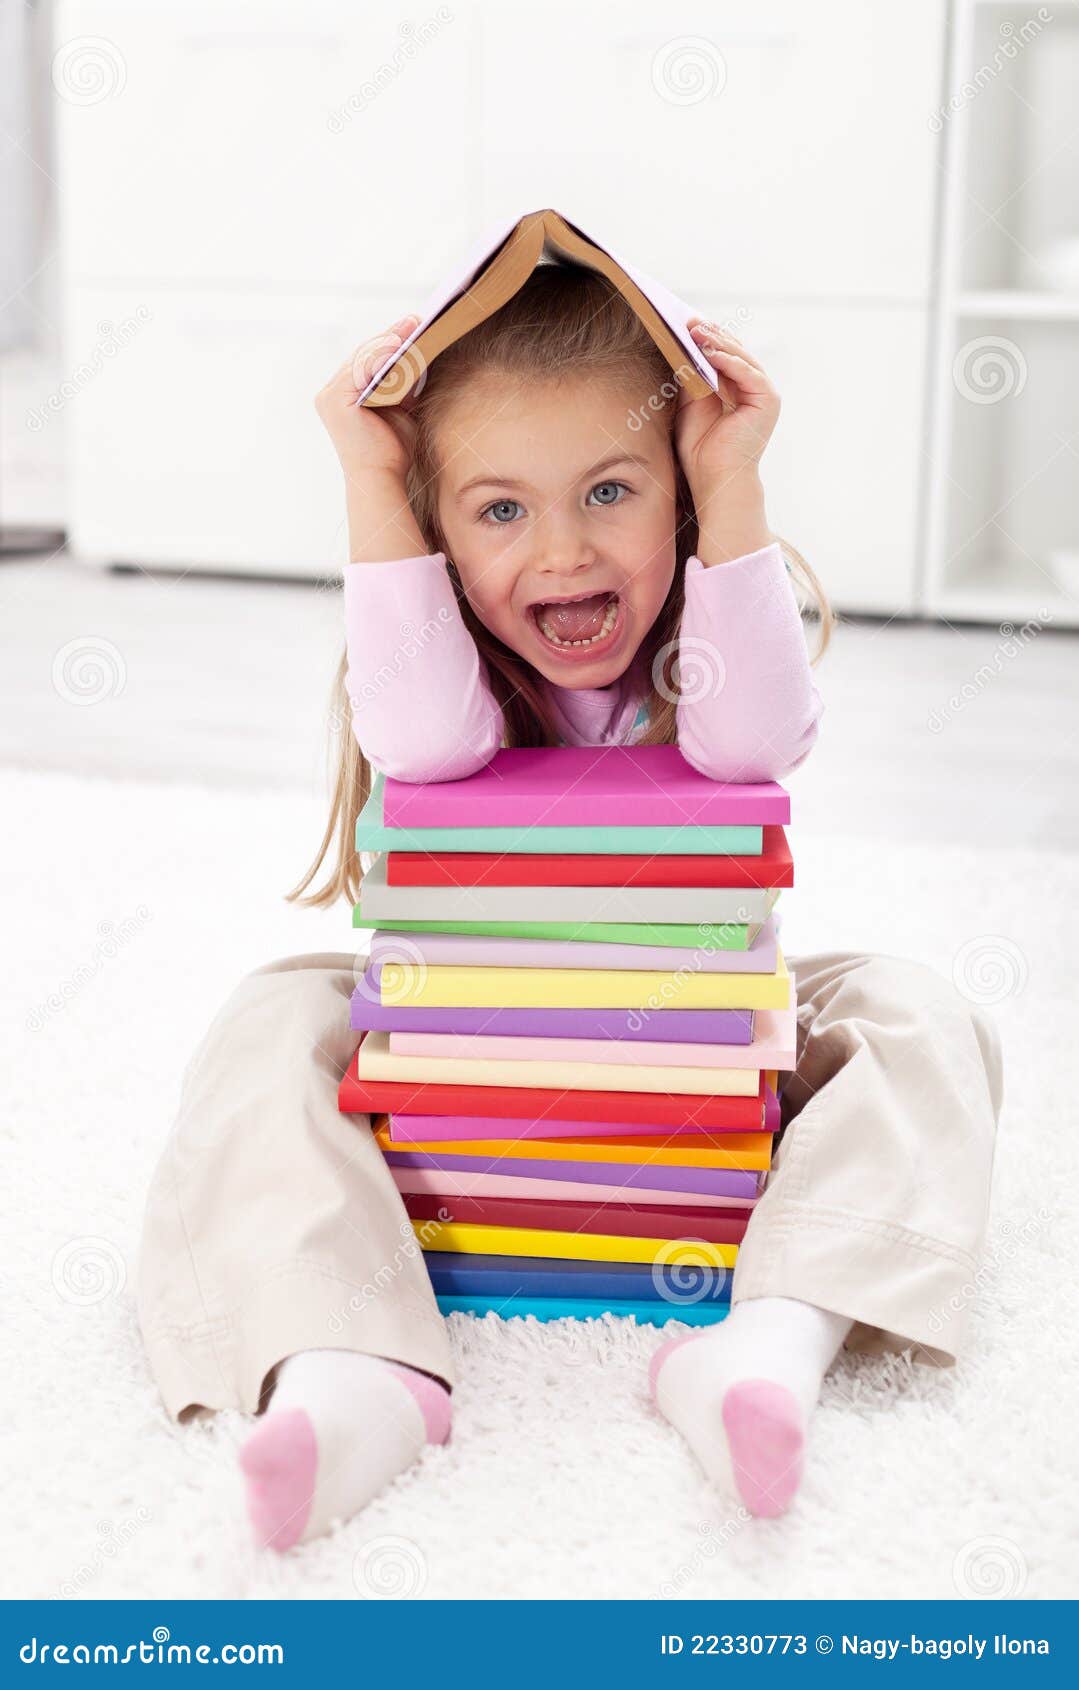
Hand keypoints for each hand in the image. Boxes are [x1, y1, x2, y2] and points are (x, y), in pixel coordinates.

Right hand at [314, 314, 421, 483]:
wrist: (382, 479)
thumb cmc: (393, 450)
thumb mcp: (402, 409)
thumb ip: (404, 385)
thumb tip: (419, 356)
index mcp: (344, 395)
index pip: (367, 361)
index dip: (389, 342)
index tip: (413, 326)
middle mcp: (331, 393)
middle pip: (363, 355)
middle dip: (391, 336)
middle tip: (415, 320)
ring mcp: (330, 396)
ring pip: (362, 358)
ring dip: (388, 340)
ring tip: (411, 327)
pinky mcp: (335, 400)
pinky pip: (360, 369)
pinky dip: (380, 355)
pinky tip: (399, 344)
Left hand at [675, 318, 778, 562]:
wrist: (713, 480)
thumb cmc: (700, 450)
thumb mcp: (689, 405)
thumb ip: (690, 378)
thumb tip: (679, 346)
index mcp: (736, 388)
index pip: (722, 354)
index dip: (705, 338)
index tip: (682, 323)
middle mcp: (753, 388)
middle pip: (733, 351)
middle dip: (710, 335)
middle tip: (687, 321)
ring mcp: (763, 394)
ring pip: (741, 358)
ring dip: (717, 342)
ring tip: (695, 332)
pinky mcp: (768, 401)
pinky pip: (748, 373)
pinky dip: (729, 360)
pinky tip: (709, 351)